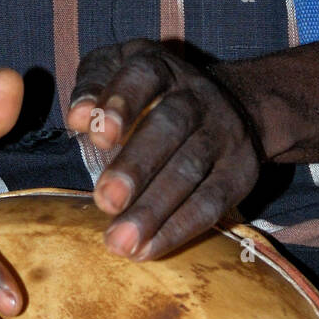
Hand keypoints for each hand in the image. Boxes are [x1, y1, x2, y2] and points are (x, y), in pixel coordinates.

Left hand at [66, 40, 262, 259]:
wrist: (235, 107)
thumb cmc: (152, 97)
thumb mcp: (118, 73)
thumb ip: (92, 87)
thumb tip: (77, 119)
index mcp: (160, 68)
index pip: (143, 76)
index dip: (121, 103)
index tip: (98, 136)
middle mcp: (196, 96)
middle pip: (170, 127)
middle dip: (136, 167)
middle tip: (105, 202)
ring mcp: (223, 134)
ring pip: (190, 170)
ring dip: (153, 210)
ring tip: (121, 242)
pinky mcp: (240, 172)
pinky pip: (211, 204)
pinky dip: (178, 230)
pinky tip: (147, 250)